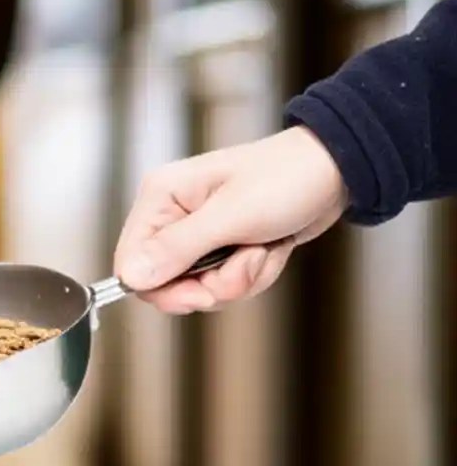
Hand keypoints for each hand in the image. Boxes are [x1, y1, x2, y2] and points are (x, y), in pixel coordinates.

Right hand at [114, 126, 348, 313]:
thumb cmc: (286, 177)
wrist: (335, 172)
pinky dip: (253, 275)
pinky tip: (269, 248)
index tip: (198, 293)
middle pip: (165, 281)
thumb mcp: (231, 215)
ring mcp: (198, 234)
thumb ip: (177, 248)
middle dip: (212, 283)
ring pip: (199, 287)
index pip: (131, 260)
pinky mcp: (221, 247)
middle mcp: (173, 216)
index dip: (160, 287)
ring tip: (263, 247)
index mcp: (162, 197)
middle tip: (243, 264)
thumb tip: (132, 276)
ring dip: (239, 278)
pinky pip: (224, 283)